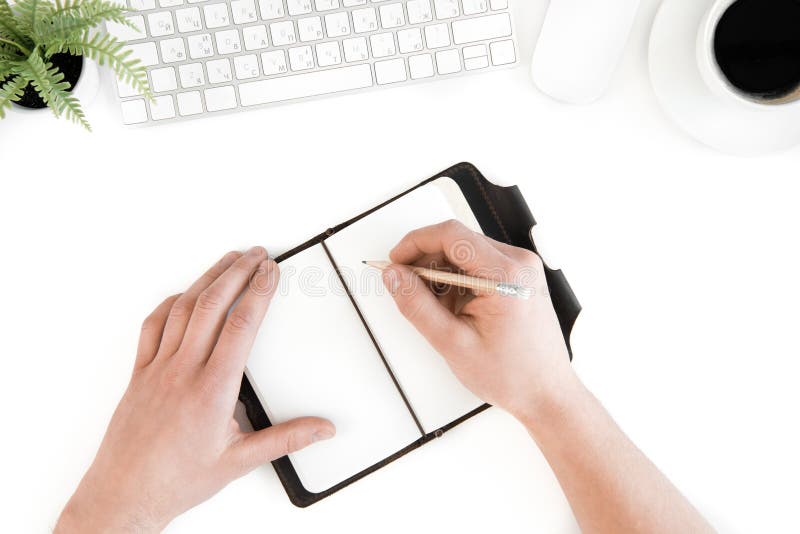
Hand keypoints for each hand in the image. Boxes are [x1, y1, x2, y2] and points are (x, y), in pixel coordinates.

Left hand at [55, 247, 334, 532]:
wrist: (124, 495)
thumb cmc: (175, 480)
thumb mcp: (239, 461)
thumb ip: (286, 439)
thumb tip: (321, 429)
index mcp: (212, 389)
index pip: (241, 326)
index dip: (258, 292)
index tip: (270, 271)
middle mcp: (183, 371)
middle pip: (212, 306)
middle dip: (237, 273)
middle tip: (255, 254)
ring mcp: (157, 369)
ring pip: (182, 309)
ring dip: (206, 279)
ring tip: (226, 262)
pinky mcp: (139, 374)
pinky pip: (152, 327)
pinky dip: (170, 305)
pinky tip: (181, 296)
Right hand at [382, 220, 573, 420]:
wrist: (546, 393)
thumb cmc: (512, 375)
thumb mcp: (453, 343)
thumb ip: (417, 306)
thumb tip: (394, 276)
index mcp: (506, 276)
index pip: (451, 235)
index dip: (416, 243)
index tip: (395, 260)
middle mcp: (519, 264)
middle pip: (457, 241)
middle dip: (426, 262)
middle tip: (407, 290)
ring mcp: (522, 269)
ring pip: (465, 253)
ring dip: (442, 274)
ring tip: (439, 312)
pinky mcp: (519, 278)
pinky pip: (478, 265)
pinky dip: (458, 282)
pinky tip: (455, 311)